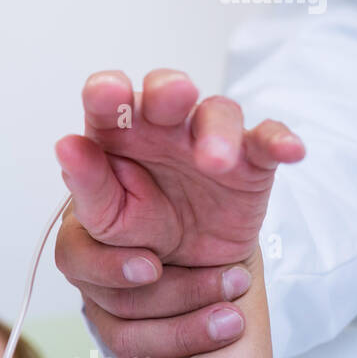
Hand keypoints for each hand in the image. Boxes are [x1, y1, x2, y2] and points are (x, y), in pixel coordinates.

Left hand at [54, 70, 303, 357]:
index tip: (107, 93)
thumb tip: (66, 146)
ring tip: (216, 162)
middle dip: (169, 90)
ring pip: (219, 113)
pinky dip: (280, 140)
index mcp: (117, 131)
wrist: (183, 267)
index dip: (107, 91)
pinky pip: (267, 140)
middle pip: (166, 91)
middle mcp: (163, 125)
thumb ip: (87, 184)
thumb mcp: (105, 217)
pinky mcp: (251, 160)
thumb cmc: (135, 230)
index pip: (107, 98)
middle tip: (174, 96)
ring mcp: (209, 138)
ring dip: (219, 133)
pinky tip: (290, 151)